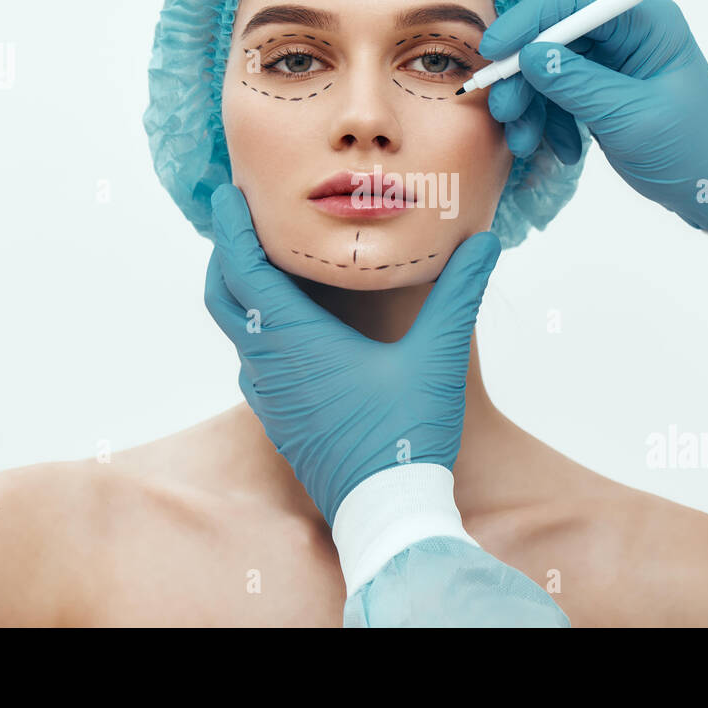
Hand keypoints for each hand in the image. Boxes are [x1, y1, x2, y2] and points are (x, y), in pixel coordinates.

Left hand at [203, 184, 500, 526]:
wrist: (385, 516)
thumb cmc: (406, 437)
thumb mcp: (436, 357)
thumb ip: (459, 293)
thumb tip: (485, 241)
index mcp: (295, 340)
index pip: (242, 268)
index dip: (230, 225)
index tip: (226, 191)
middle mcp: (269, 364)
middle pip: (222, 294)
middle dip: (225, 251)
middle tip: (240, 218)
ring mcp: (268, 396)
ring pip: (235, 330)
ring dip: (239, 290)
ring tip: (265, 261)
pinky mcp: (278, 419)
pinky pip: (251, 359)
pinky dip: (255, 326)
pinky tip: (290, 325)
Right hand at [481, 0, 707, 230]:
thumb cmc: (693, 150)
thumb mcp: (630, 118)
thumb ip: (577, 84)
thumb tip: (529, 55)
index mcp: (646, 24)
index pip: (572, 2)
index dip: (527, 21)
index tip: (494, 52)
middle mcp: (627, 35)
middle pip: (553, 37)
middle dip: (523, 76)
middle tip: (505, 112)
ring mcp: (613, 65)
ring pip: (549, 71)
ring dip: (532, 107)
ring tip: (527, 144)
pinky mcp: (603, 93)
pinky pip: (559, 97)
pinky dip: (551, 124)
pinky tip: (564, 152)